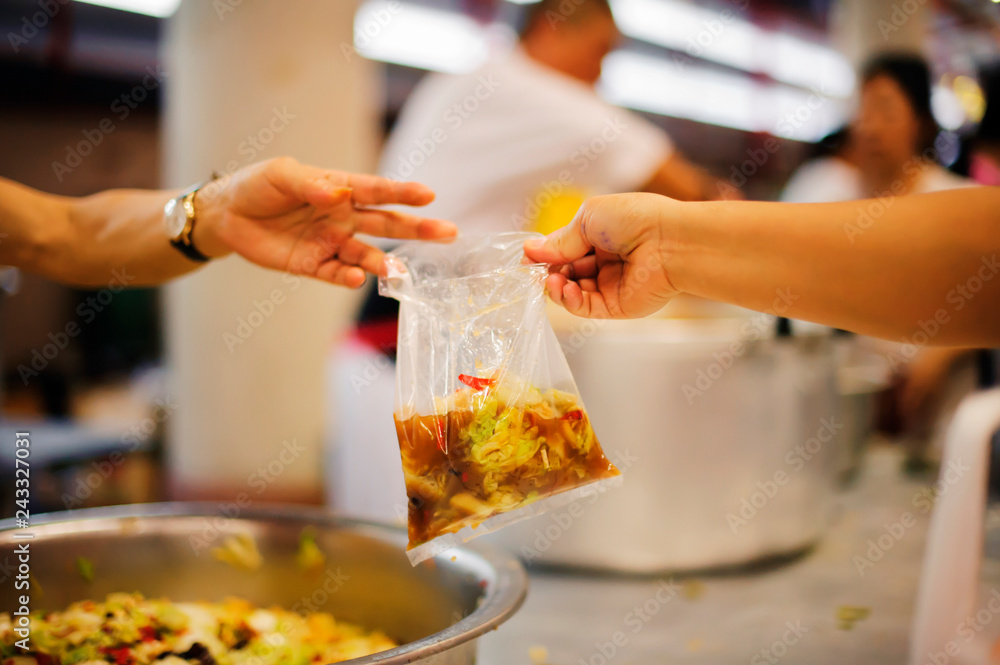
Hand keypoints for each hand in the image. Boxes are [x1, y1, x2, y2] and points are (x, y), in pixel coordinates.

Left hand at [194, 157, 455, 287]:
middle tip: (449, 233)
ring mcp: (331, 243)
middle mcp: (343, 217)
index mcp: (340, 188)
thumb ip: (312, 185)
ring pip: (367, 254)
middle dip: (417, 228)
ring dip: (384, 262)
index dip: (402, 193)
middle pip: (387, 224)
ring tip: (398, 271)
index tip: (428, 195)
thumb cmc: (258, 186)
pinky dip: (349, 277)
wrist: (227, 215)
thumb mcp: (281, 175)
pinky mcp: (314, 265)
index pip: (377, 190)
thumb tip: (339, 195)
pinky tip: (359, 278)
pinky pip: (337, 273)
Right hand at [523, 193, 678, 317]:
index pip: (566, 249)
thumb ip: (560, 240)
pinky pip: (586, 307)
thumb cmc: (635, 219)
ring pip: (573, 292)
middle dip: (549, 271)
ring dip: (557, 287)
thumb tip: (530, 250)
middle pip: (566, 272)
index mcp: (602, 236)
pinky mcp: (617, 306)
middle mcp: (606, 261)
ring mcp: (611, 285)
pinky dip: (570, 301)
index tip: (529, 256)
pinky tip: (564, 289)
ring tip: (552, 280)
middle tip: (535, 271)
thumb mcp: (588, 219)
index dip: (547, 254)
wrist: (669, 241)